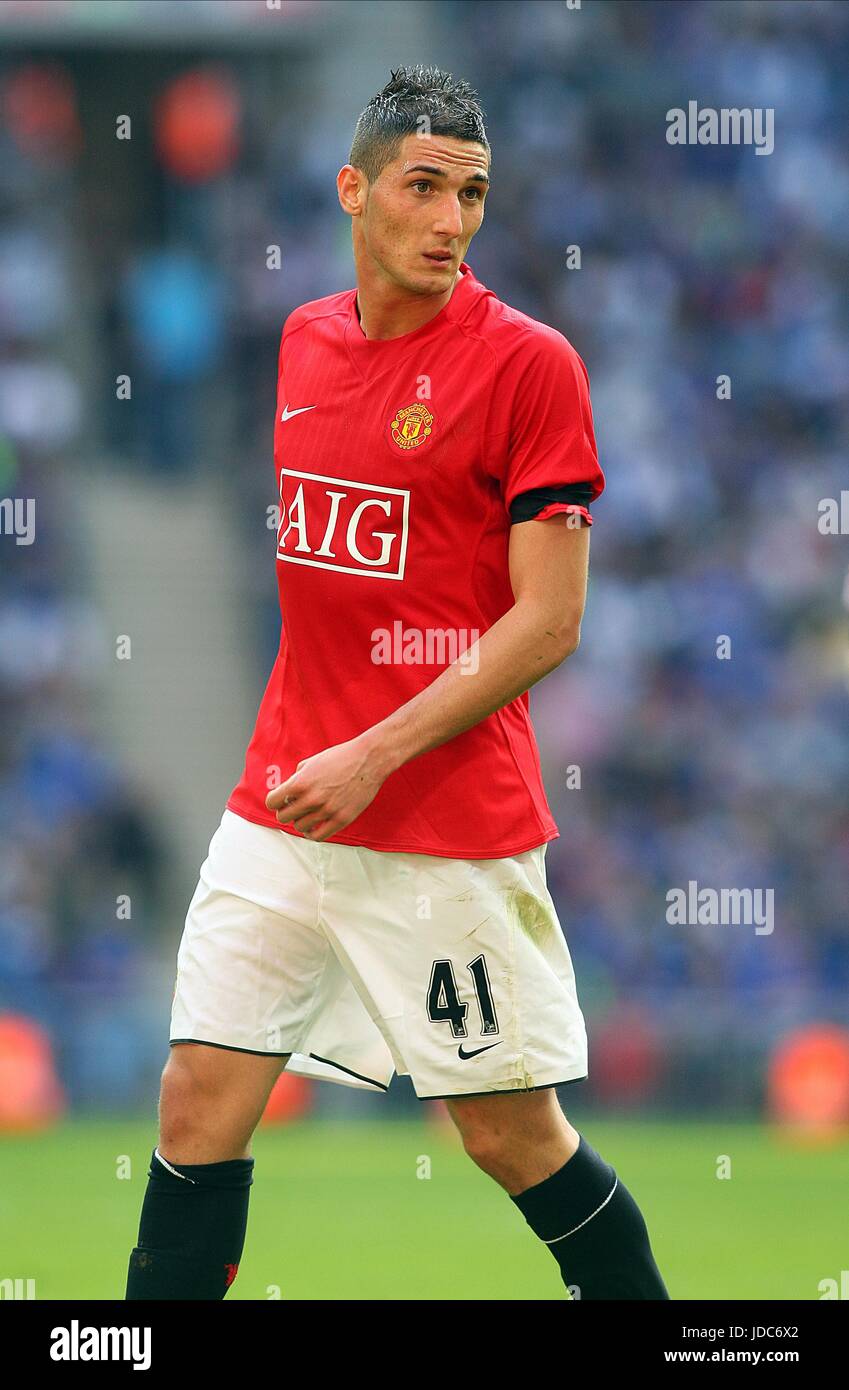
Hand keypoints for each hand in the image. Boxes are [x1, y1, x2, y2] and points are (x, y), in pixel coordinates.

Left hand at [265, 735, 388, 840]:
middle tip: (294, 807)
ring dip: (300, 821)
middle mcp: (311, 798)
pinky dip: (311, 834)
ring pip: (299, 827)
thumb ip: (296, 778)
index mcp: (300, 783)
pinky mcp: (341, 819)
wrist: (368, 760)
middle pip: (283, 817)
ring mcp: (326, 811)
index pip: (272, 802)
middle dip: (286, 811)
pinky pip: (318, 836)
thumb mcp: (311, 762)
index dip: (275, 802)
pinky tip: (313, 827)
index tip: (280, 801)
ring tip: (307, 815)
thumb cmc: (341, 757)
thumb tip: (287, 793)